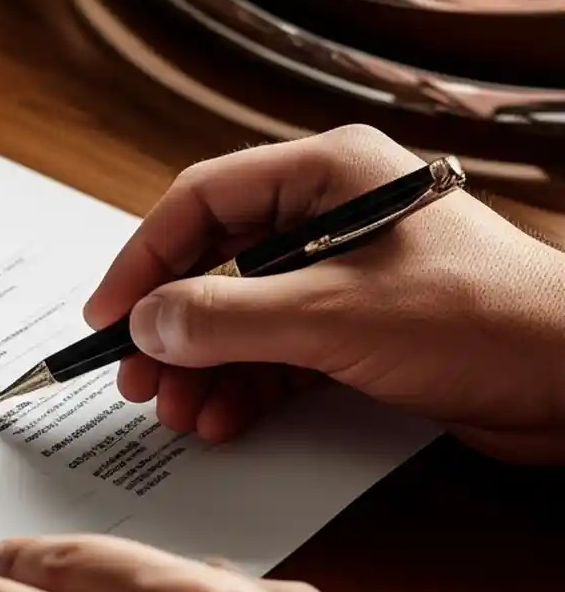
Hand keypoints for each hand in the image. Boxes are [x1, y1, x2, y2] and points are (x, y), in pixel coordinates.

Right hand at [83, 125, 564, 463]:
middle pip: (215, 263)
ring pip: (241, 314)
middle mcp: (328, 214)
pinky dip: (244, 384)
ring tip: (178, 411)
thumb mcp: (336, 315)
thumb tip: (147, 323)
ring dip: (203, 365)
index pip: (202, 203)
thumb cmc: (485, 319)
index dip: (144, 258)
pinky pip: (276, 349)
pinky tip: (223, 418)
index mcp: (326, 173)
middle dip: (172, 326)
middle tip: (137, 376)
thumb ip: (230, 318)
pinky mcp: (356, 325)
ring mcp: (342, 273)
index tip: (107, 314)